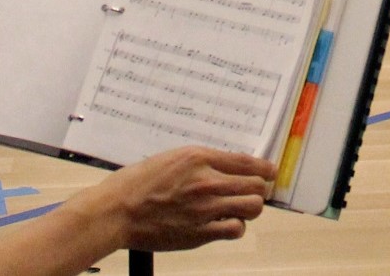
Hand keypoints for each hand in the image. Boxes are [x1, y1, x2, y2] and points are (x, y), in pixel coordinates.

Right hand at [83, 146, 272, 252]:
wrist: (118, 211)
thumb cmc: (138, 183)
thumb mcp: (172, 158)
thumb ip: (201, 161)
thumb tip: (227, 166)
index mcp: (199, 158)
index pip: (246, 161)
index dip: (265, 168)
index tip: (271, 171)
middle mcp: (207, 181)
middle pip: (256, 185)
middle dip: (259, 188)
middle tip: (254, 191)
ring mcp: (206, 208)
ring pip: (252, 207)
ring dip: (250, 207)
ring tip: (241, 207)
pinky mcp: (201, 232)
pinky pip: (236, 229)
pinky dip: (236, 227)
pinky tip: (226, 223)